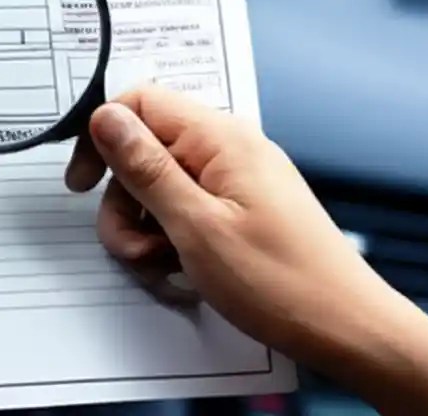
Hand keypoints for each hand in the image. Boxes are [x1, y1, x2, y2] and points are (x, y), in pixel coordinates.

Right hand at [65, 86, 427, 415]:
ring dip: (148, 229)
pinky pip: (188, 209)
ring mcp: (238, 178)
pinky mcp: (242, 207)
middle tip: (139, 246)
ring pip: (162, 188)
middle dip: (126, 202)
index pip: (141, 102)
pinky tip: (187, 268)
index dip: (103, 138)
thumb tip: (107, 118)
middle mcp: (230, 149)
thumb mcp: (195, 226)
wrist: (344, 325)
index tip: (83, 181)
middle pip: (145, 152)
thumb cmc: (283, 282)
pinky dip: (175, 239)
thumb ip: (146, 169)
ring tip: (169, 265)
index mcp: (221, 138)